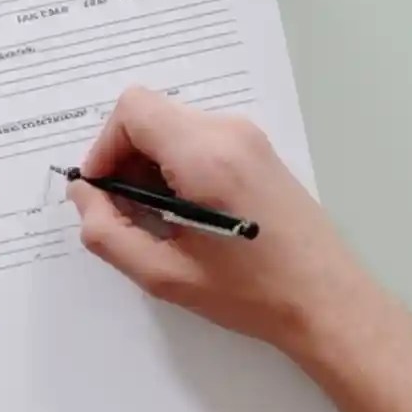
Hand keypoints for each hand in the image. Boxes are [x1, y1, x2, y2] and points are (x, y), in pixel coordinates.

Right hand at [68, 87, 372, 353]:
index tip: (103, 193)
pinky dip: (176, 168)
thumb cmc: (252, 293)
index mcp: (206, 155)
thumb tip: (84, 196)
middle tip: (126, 214)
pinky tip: (185, 215)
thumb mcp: (165, 274)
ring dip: (149, 166)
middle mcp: (228, 133)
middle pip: (150, 116)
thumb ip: (109, 232)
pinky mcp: (257, 152)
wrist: (327, 301)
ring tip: (158, 221)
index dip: (104, 147)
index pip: (133, 110)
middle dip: (124, 160)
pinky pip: (197, 140)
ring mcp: (248, 138)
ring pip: (172, 128)